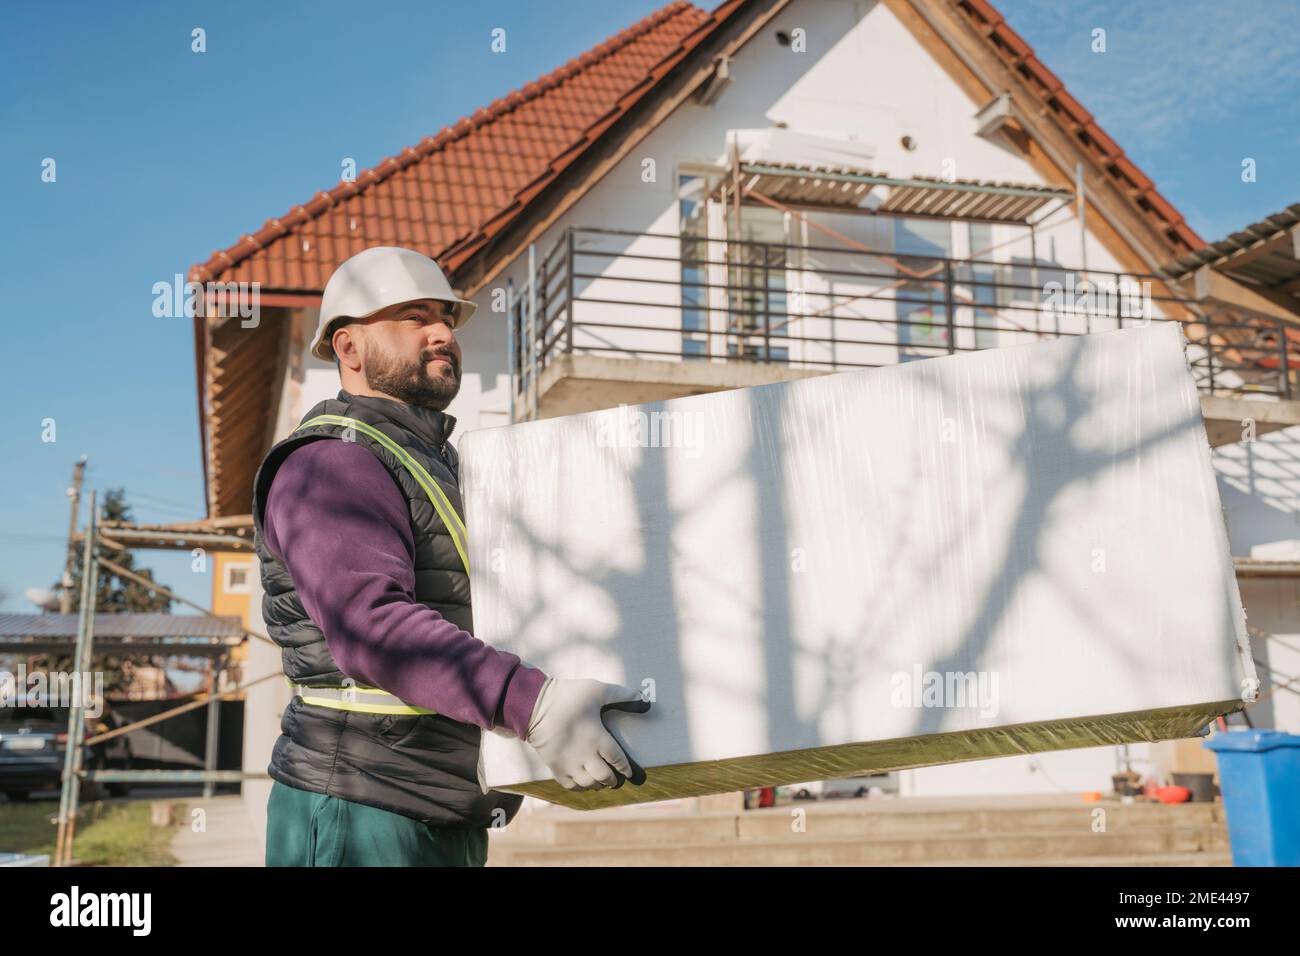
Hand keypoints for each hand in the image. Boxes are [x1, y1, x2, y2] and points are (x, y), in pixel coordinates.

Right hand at [524, 677, 650, 790]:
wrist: (535, 705)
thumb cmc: (568, 697)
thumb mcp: (597, 690)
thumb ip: (621, 694)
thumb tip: (645, 697)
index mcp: (598, 738)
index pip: (618, 760)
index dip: (626, 769)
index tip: (630, 772)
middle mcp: (585, 755)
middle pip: (604, 776)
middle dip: (613, 779)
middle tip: (616, 778)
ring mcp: (569, 763)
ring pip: (589, 783)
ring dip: (598, 784)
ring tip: (602, 781)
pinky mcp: (555, 766)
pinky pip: (570, 785)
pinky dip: (580, 788)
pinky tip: (584, 783)